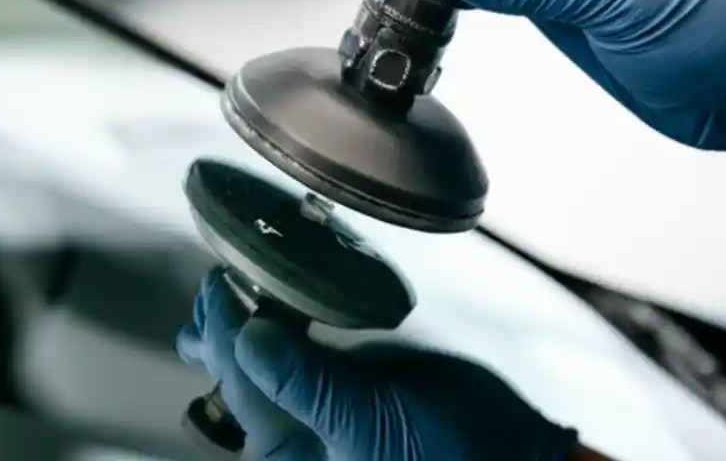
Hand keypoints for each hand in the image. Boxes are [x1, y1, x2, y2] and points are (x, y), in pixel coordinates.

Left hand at [176, 269, 579, 459]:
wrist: (511, 453)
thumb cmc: (444, 454)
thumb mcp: (371, 426)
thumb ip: (308, 385)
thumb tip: (248, 338)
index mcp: (289, 455)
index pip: (240, 386)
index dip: (224, 332)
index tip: (217, 284)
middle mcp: (293, 436)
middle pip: (236, 374)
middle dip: (219, 328)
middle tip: (214, 280)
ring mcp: (313, 410)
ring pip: (259, 360)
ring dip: (244, 320)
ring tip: (228, 284)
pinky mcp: (340, 387)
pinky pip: (297, 351)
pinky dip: (280, 319)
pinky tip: (270, 294)